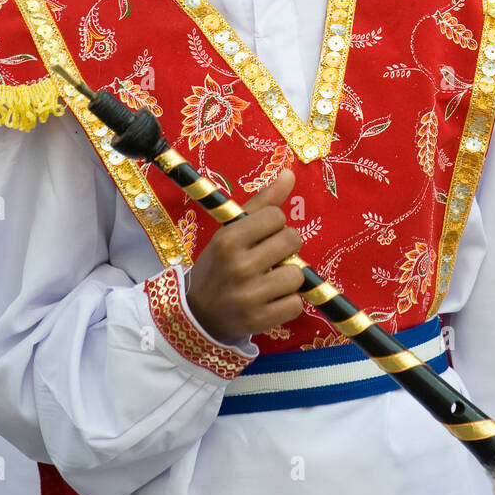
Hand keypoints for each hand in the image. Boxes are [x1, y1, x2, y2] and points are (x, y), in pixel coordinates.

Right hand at [185, 170, 303, 340]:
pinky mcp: (258, 321)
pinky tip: (269, 301)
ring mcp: (249, 295)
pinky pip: (296, 304)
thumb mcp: (231, 231)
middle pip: (292, 241)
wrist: (198, 314)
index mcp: (229, 239)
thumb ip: (262, 203)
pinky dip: (287, 303)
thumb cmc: (219, 265)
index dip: (274, 225)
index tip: (261, 236)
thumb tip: (290, 173)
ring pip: (297, 275)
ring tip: (269, 281)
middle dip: (285, 249)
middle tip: (269, 258)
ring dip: (287, 277)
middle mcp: (238, 266)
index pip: (276, 216)